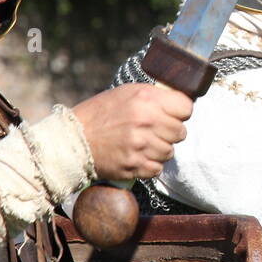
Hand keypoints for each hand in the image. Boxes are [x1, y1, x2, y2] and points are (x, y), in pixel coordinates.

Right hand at [72, 83, 193, 180]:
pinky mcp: (134, 165)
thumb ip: (155, 96)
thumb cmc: (102, 113)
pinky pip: (157, 168)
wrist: (74, 138)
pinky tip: (137, 156)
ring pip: (170, 152)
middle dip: (170, 132)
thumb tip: (182, 102)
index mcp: (146, 99)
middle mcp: (145, 121)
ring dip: (159, 150)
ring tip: (142, 143)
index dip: (180, 112)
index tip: (172, 114)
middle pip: (181, 132)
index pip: (186, 108)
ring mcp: (140, 145)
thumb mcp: (127, 92)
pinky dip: (150, 165)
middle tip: (153, 130)